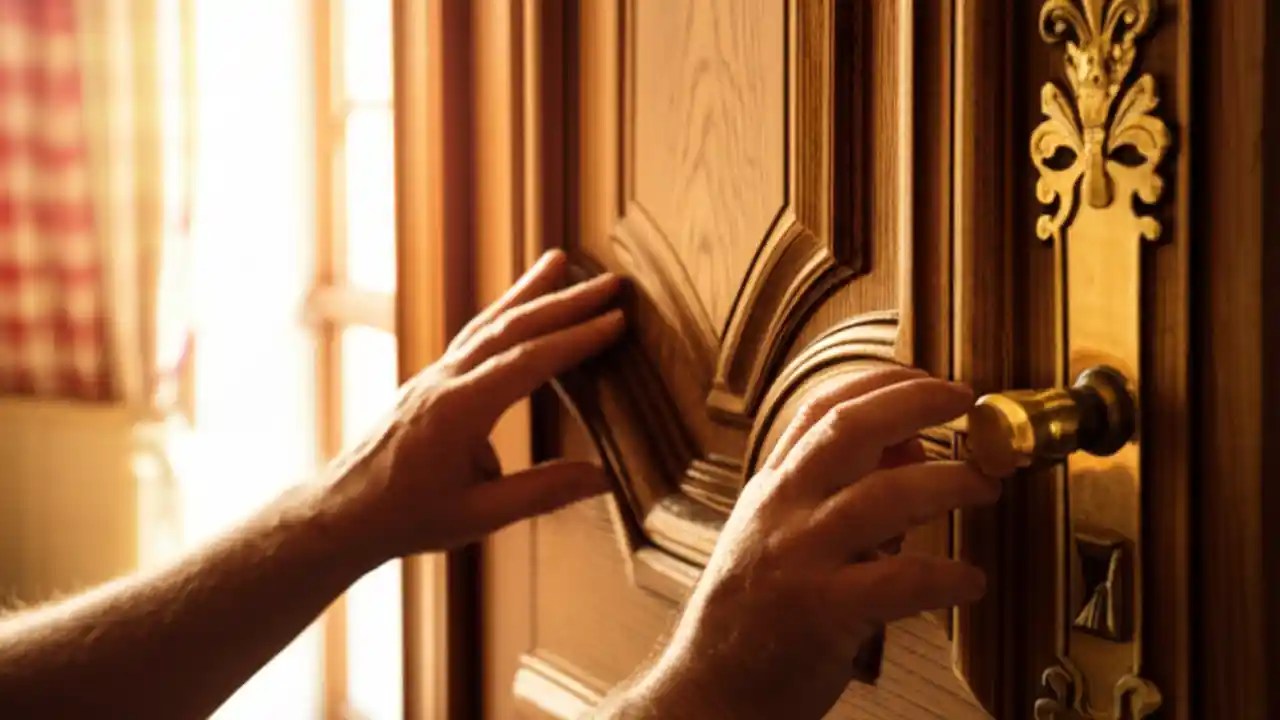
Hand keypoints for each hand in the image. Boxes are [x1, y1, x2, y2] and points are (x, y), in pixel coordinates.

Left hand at [323, 249, 624, 562]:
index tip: (616, 320)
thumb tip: (603, 477)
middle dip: (564, 302)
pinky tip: (519, 307)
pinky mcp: (429, 382)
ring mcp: (433, 377)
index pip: (527, 361)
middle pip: (511, 327)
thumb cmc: (404, 518)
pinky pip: (472, 335)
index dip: (575, 340)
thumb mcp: (478, 515)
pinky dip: (502, 312)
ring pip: (487, 322)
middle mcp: (444, 381)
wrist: (341, 514)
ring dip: (528, 291)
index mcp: (457, 410)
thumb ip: (542, 493)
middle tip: (610, 283)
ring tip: (560, 261)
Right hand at [603, 368, 999, 718]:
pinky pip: (899, 582)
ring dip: (947, 483)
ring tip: (985, 485)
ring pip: (883, 497)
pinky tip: (970, 581)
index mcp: (771, 489)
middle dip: (914, 404)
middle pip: (848, 430)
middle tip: (965, 401)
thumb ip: (841, 493)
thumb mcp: (781, 538)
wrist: (707, 692)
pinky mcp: (820, 611)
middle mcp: (780, 510)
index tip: (926, 377)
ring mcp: (797, 557)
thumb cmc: (751, 618)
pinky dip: (945, 576)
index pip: (820, 409)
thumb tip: (910, 447)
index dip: (878, 382)